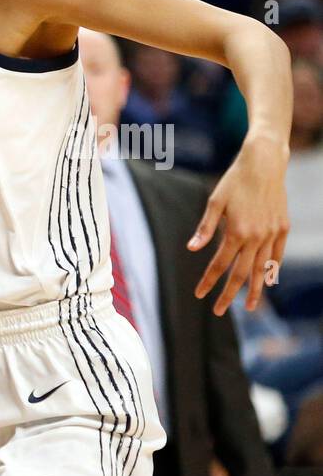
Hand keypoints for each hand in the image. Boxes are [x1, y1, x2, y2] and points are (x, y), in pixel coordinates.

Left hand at [189, 136, 288, 313]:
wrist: (265, 164)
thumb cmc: (235, 182)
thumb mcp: (215, 202)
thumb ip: (205, 228)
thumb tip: (192, 249)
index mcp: (237, 231)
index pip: (219, 264)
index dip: (208, 281)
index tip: (199, 295)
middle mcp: (257, 236)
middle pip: (241, 273)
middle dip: (229, 294)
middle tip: (218, 311)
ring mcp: (273, 233)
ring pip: (263, 268)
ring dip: (256, 289)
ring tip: (251, 307)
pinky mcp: (283, 228)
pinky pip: (277, 255)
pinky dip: (272, 270)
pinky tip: (267, 281)